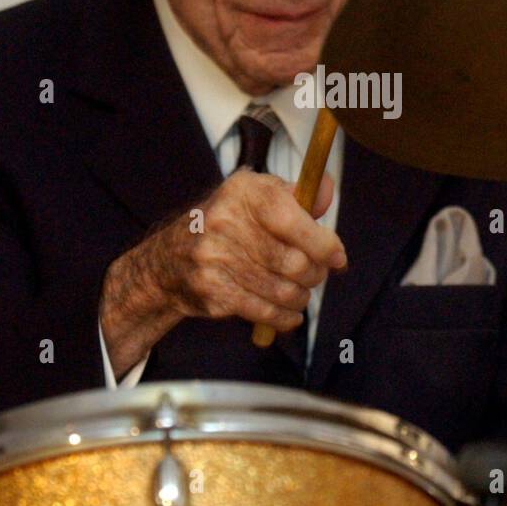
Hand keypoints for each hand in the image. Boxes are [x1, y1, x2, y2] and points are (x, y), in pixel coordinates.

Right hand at [99, 170, 342, 376]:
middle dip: (315, 274)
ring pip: (283, 290)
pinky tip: (289, 313)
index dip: (325, 244)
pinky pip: (264, 311)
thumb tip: (326, 188)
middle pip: (294, 262)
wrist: (169, 260)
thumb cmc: (227, 224)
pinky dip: (284, 317)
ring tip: (300, 293)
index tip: (337, 257)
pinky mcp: (212, 290)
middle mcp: (226, 221)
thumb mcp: (256, 196)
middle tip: (316, 275)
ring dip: (301, 297)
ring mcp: (216, 258)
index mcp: (244, 191)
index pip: (295, 220)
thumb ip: (297, 196)